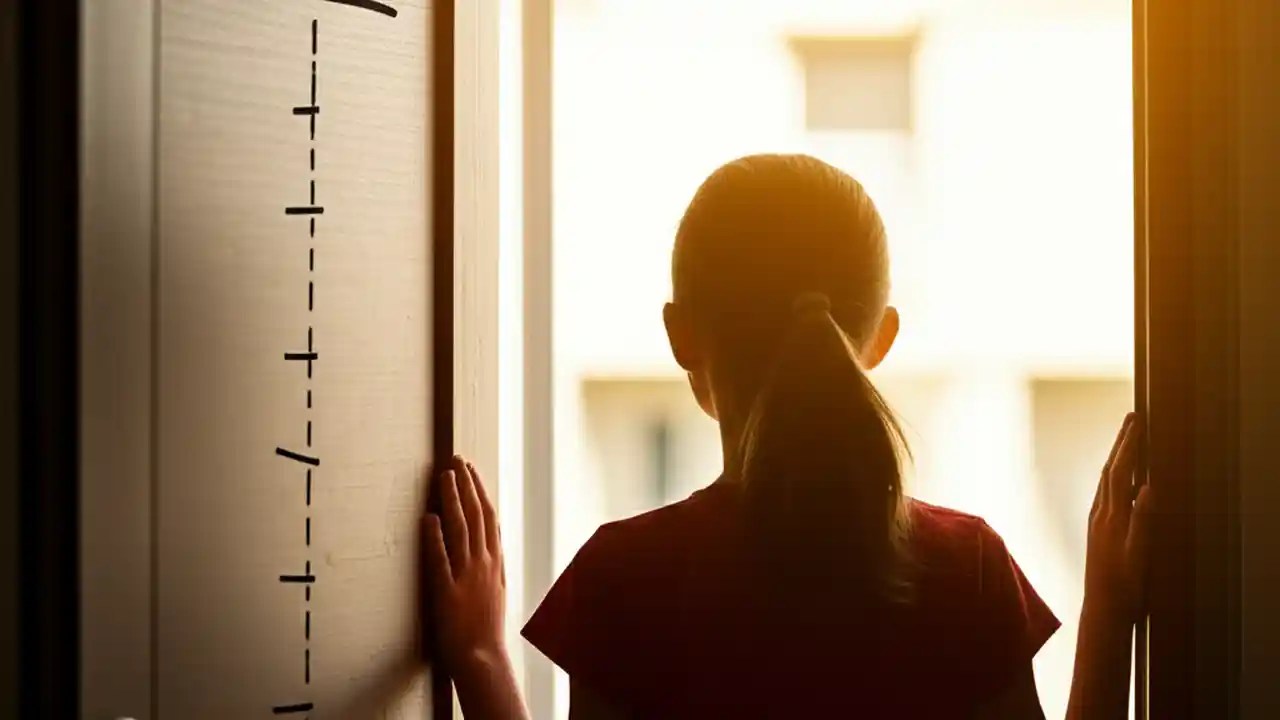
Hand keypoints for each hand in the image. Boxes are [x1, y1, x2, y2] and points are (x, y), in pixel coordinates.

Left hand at [423, 456, 507, 675]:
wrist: (482, 657)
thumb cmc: (486, 628)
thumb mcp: (496, 589)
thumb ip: (490, 565)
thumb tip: (487, 542)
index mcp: (495, 562)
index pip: (489, 517)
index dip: (479, 490)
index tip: (471, 470)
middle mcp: (483, 563)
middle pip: (476, 515)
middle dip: (466, 485)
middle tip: (457, 460)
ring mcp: (466, 575)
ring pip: (461, 529)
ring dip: (452, 500)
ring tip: (444, 477)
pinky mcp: (447, 591)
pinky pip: (441, 558)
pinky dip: (434, 536)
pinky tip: (428, 517)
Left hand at [1083, 413, 1153, 625]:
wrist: (1102, 609)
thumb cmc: (1125, 586)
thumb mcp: (1139, 554)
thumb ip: (1143, 520)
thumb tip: (1148, 487)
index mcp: (1112, 516)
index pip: (1120, 471)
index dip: (1129, 445)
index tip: (1137, 422)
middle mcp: (1100, 514)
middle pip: (1110, 469)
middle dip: (1122, 442)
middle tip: (1132, 418)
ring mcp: (1097, 521)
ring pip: (1105, 480)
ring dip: (1117, 457)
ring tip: (1127, 439)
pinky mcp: (1098, 531)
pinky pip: (1105, 494)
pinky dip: (1114, 477)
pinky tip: (1120, 480)